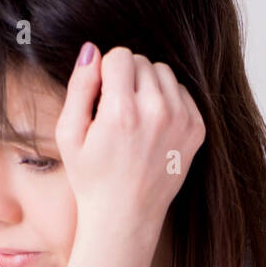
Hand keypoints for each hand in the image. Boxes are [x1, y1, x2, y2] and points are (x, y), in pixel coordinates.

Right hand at [56, 43, 205, 236]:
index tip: (102, 96)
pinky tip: (153, 126)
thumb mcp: (69, 134)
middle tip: (117, 111)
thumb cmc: (92, 177)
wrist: (126, 216)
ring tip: (135, 117)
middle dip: (127, 78)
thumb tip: (92, 50)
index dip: (106, 72)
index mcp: (122, 112)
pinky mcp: (196, 130)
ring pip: (164, 74)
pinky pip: (182, 92)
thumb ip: (79, 86)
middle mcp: (157, 112)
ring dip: (148, 86)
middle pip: (143, 61)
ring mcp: (182, 121)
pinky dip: (168, 101)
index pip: (120, 55)